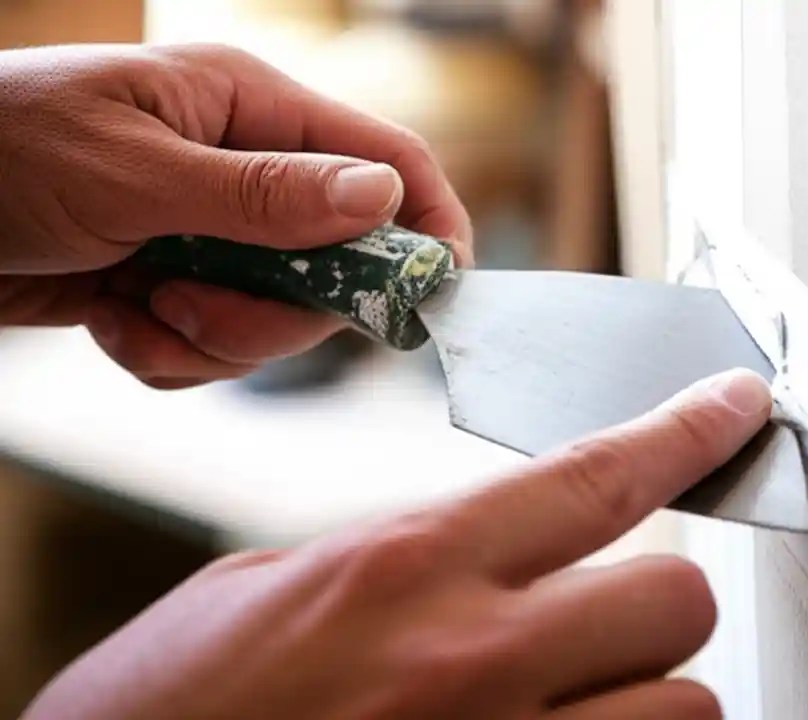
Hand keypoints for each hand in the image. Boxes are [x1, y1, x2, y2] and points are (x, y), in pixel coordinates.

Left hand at [0, 43, 471, 388]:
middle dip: (272, 311)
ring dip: (207, 336)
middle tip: (192, 307)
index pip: (384, 157)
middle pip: (336, 263)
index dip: (427, 222)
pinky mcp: (174, 281)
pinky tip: (107, 320)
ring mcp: (211, 229)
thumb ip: (263, 193)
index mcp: (246, 108)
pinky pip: (215, 344)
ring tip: (131, 308)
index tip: (438, 292)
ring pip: (275, 317)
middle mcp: (243, 169)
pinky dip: (166, 353)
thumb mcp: (130, 174)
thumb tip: (383, 198)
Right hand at [21, 369, 770, 719]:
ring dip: (646, 699)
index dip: (688, 431)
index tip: (735, 409)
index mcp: (410, 567)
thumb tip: (506, 546)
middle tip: (601, 621)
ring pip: (686, 709)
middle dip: (654, 603)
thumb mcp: (279, 588)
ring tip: (570, 706)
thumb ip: (413, 556)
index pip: (598, 475)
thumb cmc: (173, 712)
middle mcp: (474, 661)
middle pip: (677, 597)